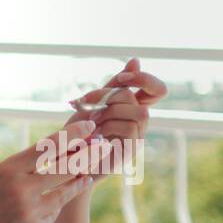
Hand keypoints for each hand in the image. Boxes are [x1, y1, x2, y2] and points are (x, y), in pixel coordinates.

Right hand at [0, 120, 97, 222]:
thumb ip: (19, 170)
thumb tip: (49, 155)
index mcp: (8, 169)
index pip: (49, 146)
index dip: (73, 135)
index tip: (90, 126)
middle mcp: (21, 187)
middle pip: (65, 167)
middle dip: (87, 156)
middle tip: (103, 146)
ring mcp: (29, 211)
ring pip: (63, 192)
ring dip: (76, 182)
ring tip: (87, 174)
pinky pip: (53, 214)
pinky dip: (55, 208)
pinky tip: (56, 203)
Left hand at [65, 57, 167, 180]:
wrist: (66, 163)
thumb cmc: (78, 132)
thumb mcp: (94, 102)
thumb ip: (114, 84)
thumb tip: (135, 60)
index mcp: (132, 107)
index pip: (157, 89)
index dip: (144, 78)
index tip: (121, 79)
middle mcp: (139, 122)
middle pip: (139, 97)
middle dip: (109, 96)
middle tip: (85, 105)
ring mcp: (137, 137)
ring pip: (140, 112)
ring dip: (110, 112)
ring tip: (91, 123)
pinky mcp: (132, 151)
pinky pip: (130, 128)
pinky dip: (109, 127)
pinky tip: (94, 136)